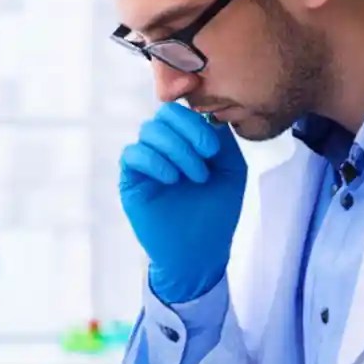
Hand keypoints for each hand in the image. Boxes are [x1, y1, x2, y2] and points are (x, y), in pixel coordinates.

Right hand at [120, 102, 247, 303]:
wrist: (200, 252)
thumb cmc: (216, 214)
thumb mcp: (231, 171)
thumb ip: (221, 140)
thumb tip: (205, 116)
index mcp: (187, 142)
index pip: (183, 110)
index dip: (197, 121)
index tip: (213, 150)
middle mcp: (165, 148)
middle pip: (163, 114)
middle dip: (187, 131)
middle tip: (206, 157)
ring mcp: (147, 163)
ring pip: (149, 132)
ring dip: (176, 150)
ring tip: (194, 177)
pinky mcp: (131, 181)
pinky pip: (132, 155)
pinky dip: (154, 161)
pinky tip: (172, 180)